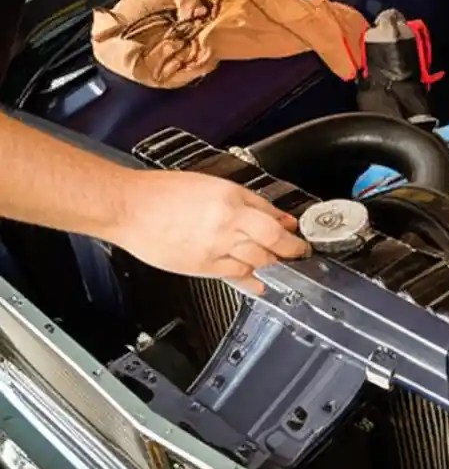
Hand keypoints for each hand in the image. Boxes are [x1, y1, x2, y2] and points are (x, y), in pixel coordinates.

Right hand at [104, 170, 309, 294]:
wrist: (128, 208)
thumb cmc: (164, 193)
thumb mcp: (214, 185)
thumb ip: (251, 202)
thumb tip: (280, 216)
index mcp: (231, 202)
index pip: (275, 222)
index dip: (292, 234)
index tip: (300, 238)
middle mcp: (226, 226)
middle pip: (271, 245)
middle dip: (288, 252)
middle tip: (297, 254)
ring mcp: (214, 249)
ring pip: (257, 262)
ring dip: (271, 264)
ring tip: (278, 263)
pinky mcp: (202, 266)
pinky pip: (235, 276)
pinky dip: (252, 280)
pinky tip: (260, 283)